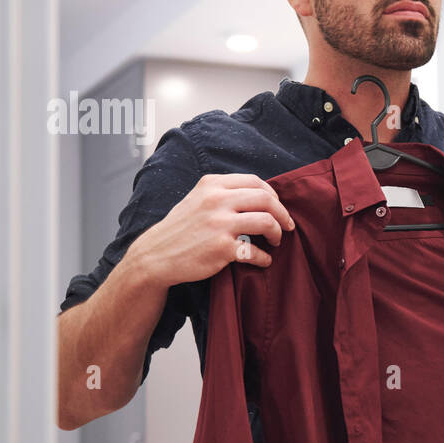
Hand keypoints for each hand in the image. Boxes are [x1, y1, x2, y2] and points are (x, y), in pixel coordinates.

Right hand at [127, 173, 295, 287]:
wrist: (156, 256)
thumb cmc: (180, 229)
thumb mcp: (197, 199)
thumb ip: (223, 193)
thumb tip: (259, 196)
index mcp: (212, 185)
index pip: (255, 182)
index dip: (273, 195)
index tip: (277, 207)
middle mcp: (216, 201)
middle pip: (266, 199)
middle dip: (282, 214)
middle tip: (287, 226)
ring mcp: (219, 224)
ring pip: (267, 222)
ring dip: (278, 233)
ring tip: (276, 242)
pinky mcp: (222, 248)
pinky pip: (256, 252)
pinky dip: (264, 258)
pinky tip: (263, 260)